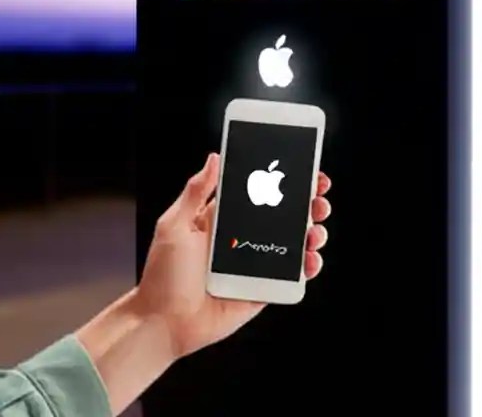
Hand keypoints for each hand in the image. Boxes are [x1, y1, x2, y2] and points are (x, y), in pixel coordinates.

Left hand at [76, 156, 331, 413]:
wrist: (165, 323)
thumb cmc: (163, 275)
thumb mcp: (174, 226)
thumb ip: (196, 192)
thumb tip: (214, 158)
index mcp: (224, 219)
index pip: (260, 192)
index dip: (283, 181)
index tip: (305, 171)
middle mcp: (243, 238)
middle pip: (284, 215)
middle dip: (308, 205)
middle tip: (318, 201)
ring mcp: (256, 263)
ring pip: (294, 243)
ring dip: (313, 233)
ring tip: (315, 233)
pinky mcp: (263, 288)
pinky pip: (292, 276)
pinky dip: (308, 267)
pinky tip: (310, 260)